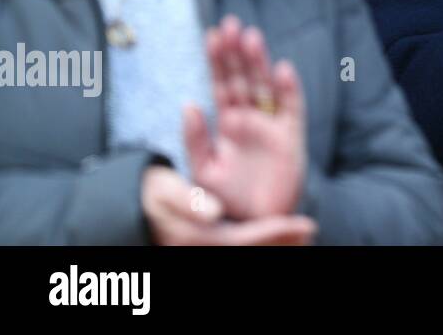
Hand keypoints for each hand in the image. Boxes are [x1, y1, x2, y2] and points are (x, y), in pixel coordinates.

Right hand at [141, 165, 315, 245]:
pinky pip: (240, 247)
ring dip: (276, 244)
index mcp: (194, 239)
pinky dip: (263, 242)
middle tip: (311, 233)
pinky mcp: (207, 249)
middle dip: (282, 242)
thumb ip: (189, 201)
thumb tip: (215, 212)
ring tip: (303, 237)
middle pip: (251, 250)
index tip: (305, 224)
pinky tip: (283, 238)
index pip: (245, 240)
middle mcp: (201, 252)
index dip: (276, 232)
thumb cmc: (151, 194)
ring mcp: (203, 252)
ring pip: (247, 251)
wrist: (131, 211)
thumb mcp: (164, 191)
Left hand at [183, 15, 306, 220]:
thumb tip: (189, 103)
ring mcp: (272, 125)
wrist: (255, 224)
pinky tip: (282, 70)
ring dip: (259, 62)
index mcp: (227, 122)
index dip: (217, 60)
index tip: (211, 34)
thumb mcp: (202, 170)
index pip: (221, 84)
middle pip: (243, 78)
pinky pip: (292, 109)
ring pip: (265, 86)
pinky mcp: (291, 137)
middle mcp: (250, 118)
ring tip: (251, 37)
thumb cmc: (228, 198)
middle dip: (237, 52)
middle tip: (230, 23)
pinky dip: (289, 89)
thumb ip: (195, 139)